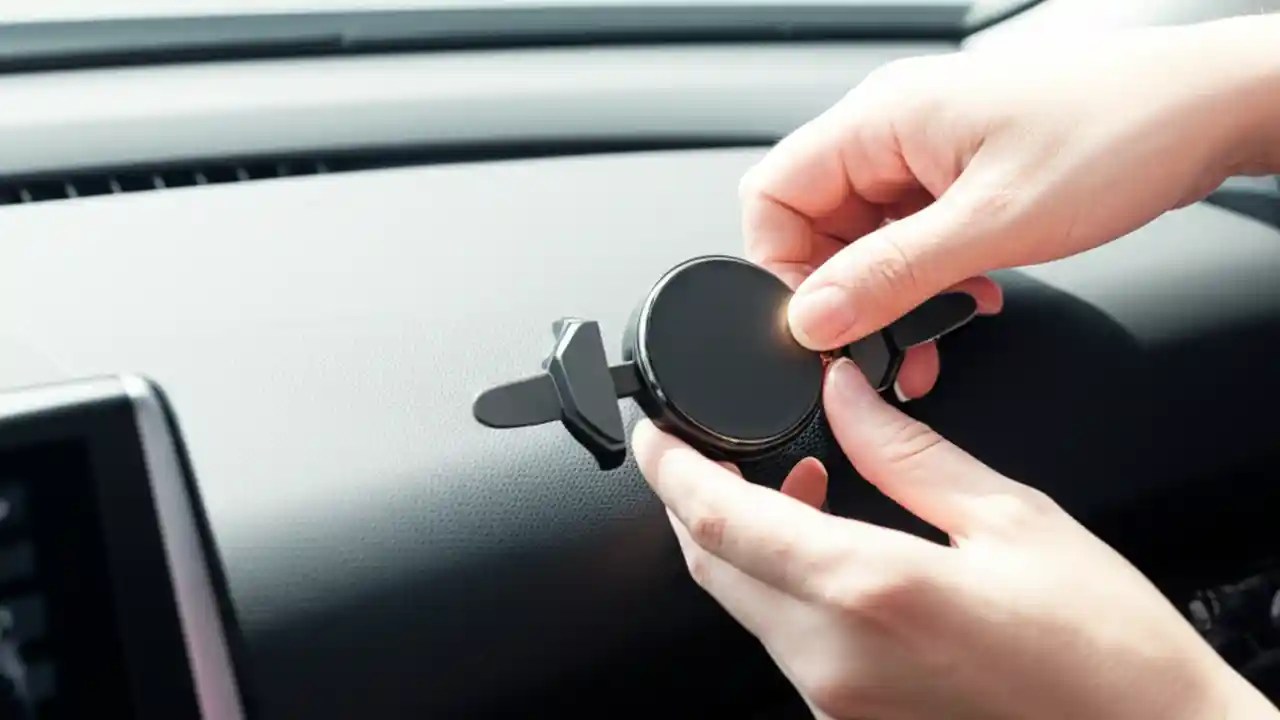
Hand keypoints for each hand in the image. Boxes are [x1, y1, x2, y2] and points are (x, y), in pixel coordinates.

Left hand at [632, 358, 1278, 719]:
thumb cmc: (1103, 650)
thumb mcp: (1011, 519)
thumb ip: (905, 452)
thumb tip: (844, 394)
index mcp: (871, 593)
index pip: (722, 523)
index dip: (671, 470)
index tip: (654, 431)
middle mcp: (835, 662)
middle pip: (715, 566)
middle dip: (697, 499)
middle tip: (718, 444)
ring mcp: (838, 704)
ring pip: (745, 605)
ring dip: (745, 539)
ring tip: (794, 481)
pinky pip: (784, 642)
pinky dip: (782, 584)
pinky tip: (825, 549)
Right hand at [740, 15, 1279, 399]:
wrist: (1209, 108)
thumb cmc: (1121, 131)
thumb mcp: (994, 222)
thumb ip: (891, 275)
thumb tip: (814, 317)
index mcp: (882, 118)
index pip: (774, 194)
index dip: (779, 268)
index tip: (813, 326)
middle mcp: (894, 129)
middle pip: (815, 222)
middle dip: (842, 293)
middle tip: (874, 346)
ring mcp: (928, 152)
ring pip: (866, 237)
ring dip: (890, 294)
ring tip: (928, 335)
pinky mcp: (962, 175)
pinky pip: (912, 236)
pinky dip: (928, 280)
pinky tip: (966, 303)